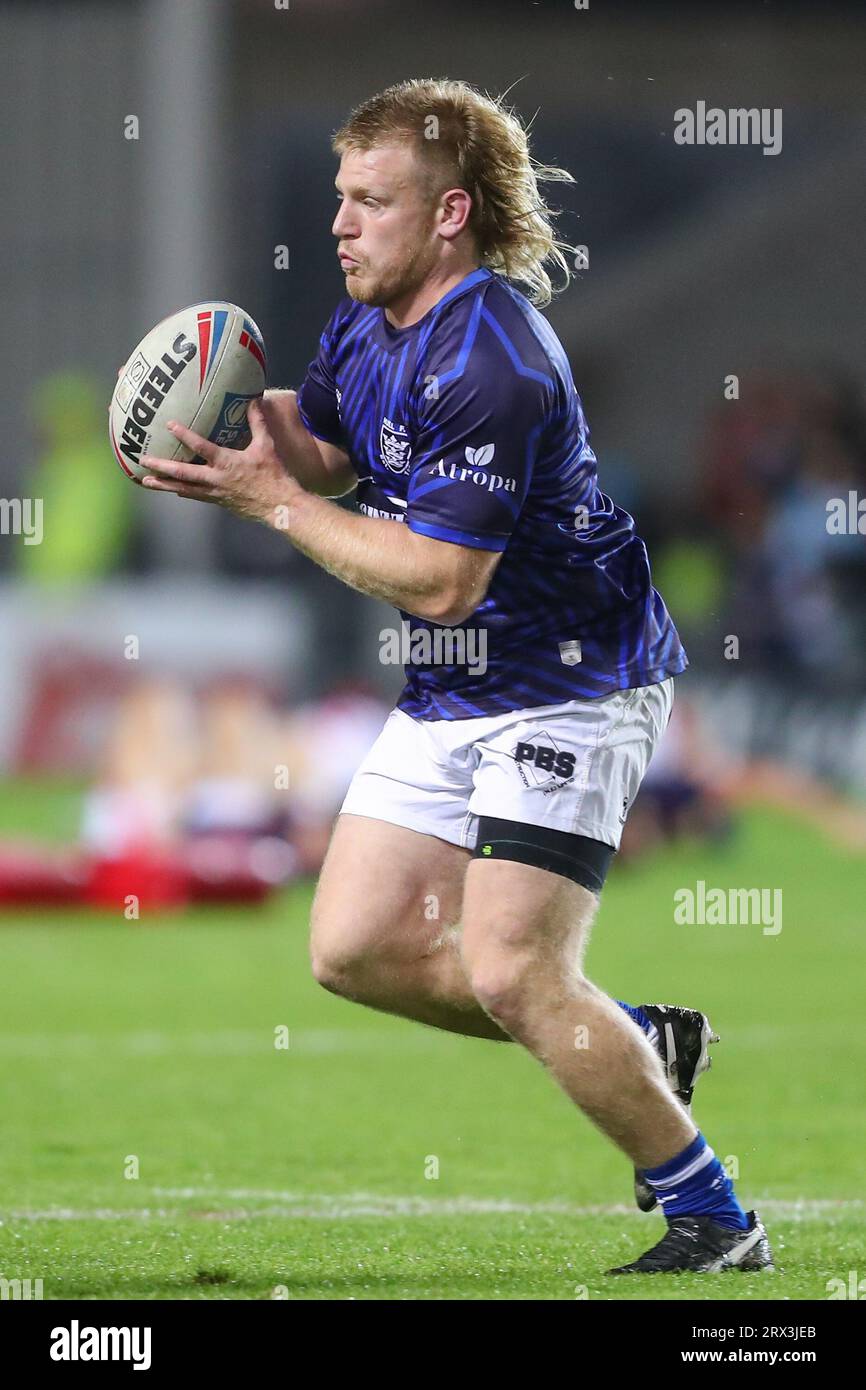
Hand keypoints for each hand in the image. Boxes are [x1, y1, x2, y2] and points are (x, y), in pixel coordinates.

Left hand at [139, 398, 302, 523]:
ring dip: (164, 484)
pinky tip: (172, 489)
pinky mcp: (218, 502)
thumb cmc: (274, 475)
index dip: (184, 435)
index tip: (169, 425)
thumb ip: (258, 423)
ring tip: (146, 481)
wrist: (279, 506)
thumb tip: (254, 401)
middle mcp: (216, 479)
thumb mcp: (266, 446)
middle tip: (144, 461)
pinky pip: (195, 495)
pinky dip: (181, 491)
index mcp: (226, 462)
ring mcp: (215, 492)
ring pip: (183, 488)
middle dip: (161, 467)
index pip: (200, 447)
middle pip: (182, 473)